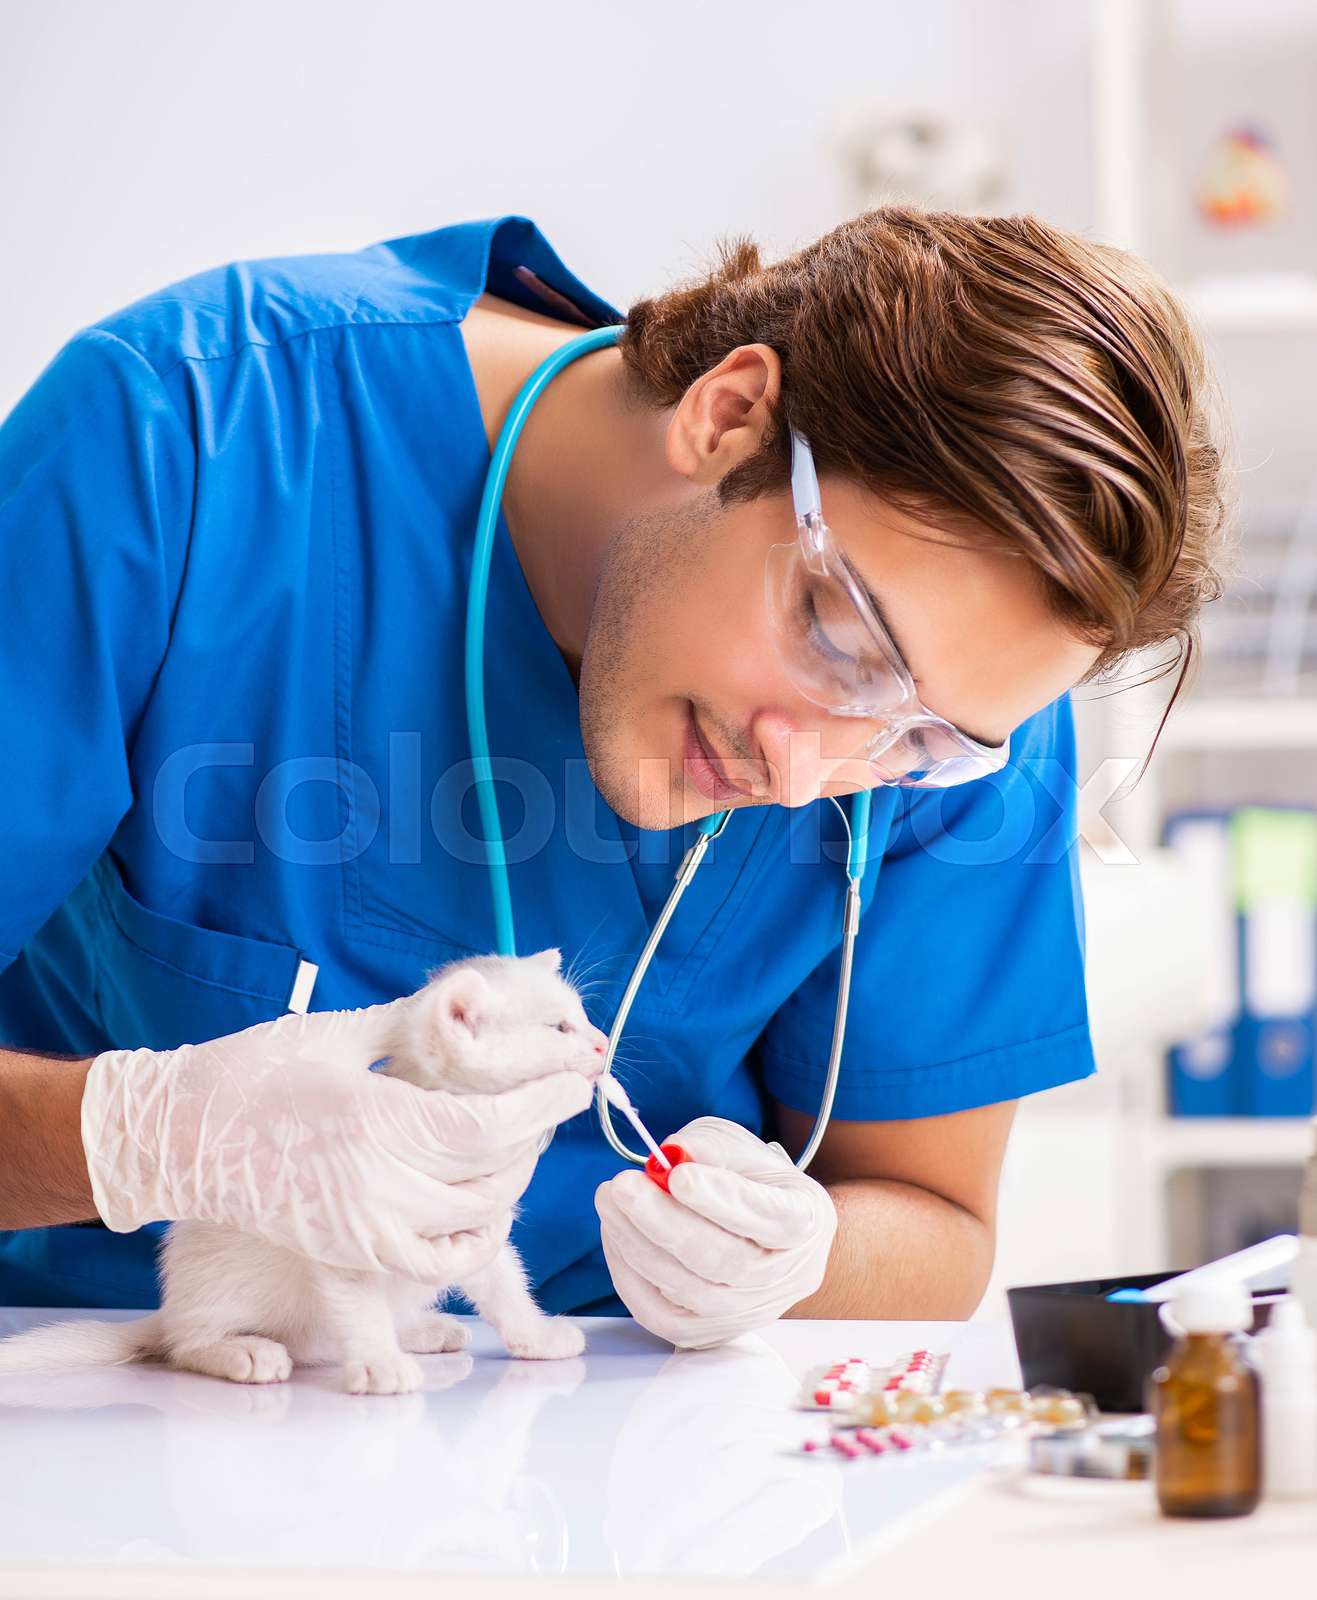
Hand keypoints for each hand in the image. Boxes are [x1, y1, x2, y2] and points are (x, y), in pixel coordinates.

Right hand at [81, 999, 593, 1279]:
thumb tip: (471, 994)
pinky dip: (471, 1239)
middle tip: (554, 1100)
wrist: (175, 1138)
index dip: (546, 1102)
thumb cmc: (252, 1070)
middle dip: (539, 1134)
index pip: (492, 1121)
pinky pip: (433, 1261)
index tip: (580, 1077)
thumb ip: (414, 1020)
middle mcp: (377, 1180)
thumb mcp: (339, 1032)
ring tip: (521, 1144)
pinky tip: (485, 1208)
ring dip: (512, 1183)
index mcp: (378, 1116)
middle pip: (496, 1172)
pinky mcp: (349, 1252)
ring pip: (474, 1220)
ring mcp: (364, 1225)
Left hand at [594, 1117, 836, 1348]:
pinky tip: (616, 1235)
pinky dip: (630, 1276)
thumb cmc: (754, 1184)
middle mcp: (783, 1277)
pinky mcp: (709, 1332)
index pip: (768, 1216)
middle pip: (722, 1260)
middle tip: (623, 1186)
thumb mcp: (743, 1150)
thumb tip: (670, 1154)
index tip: (677, 1175)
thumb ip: (711, 1148)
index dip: (721, 1199)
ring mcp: (746, 1312)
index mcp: (804, 1221)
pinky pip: (660, 1315)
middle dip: (663, 1221)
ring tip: (610, 1201)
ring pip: (687, 1291)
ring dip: (637, 1243)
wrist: (769, 1238)